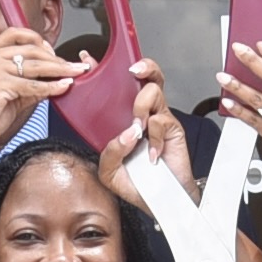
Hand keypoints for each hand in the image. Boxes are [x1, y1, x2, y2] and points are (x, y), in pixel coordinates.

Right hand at [0, 25, 79, 150]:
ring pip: (35, 65)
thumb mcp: (7, 96)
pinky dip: (51, 87)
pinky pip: (32, 84)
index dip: (37, 40)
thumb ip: (27, 86)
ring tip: (76, 72)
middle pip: (31, 49)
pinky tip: (63, 87)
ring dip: (60, 69)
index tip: (52, 52)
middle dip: (56, 57)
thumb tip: (51, 83)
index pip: (15, 34)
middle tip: (74, 65)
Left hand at [106, 63, 192, 197]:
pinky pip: (161, 121)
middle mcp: (142, 113)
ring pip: (153, 91)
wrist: (161, 201)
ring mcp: (158, 119)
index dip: (103, 70)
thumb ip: (110, 153)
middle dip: (142, 66)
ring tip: (138, 130)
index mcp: (123, 118)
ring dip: (141, 107)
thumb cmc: (137, 185)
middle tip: (133, 72)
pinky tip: (152, 155)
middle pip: (147, 75)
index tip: (88, 60)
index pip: (115, 88)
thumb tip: (126, 134)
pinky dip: (154, 138)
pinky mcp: (173, 129)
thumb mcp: (110, 172)